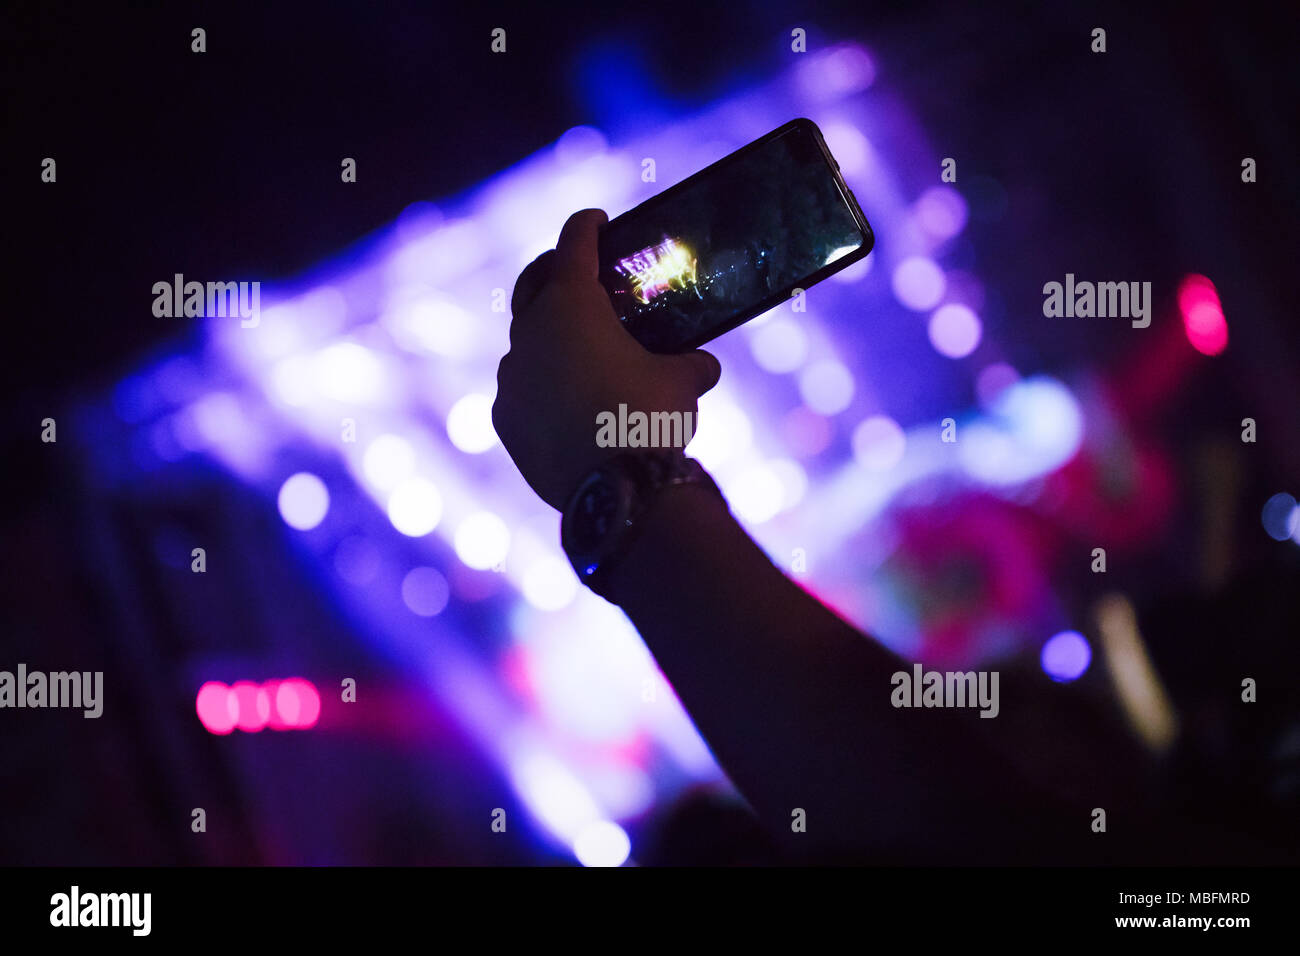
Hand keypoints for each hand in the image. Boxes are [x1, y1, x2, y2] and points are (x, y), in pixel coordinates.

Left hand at [492, 209, 721, 509]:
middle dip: (552, 271)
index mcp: (570, 303)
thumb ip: (690, 362)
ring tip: (579, 352)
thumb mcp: (683, 381)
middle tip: (574, 270)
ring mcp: (510, 377)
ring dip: (548, 339)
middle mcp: (529, 333)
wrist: (617, 491)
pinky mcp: (503, 419)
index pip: (573, 243)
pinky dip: (541, 388)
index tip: (597, 221)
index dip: (587, 225)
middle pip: (532, 284)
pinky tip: (567, 404)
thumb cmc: (650, 417)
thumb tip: (702, 365)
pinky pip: (522, 391)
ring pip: (526, 344)